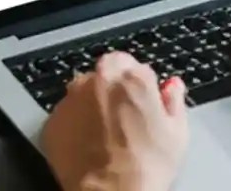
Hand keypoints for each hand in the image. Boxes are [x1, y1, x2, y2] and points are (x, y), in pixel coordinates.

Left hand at [42, 52, 188, 190]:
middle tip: (124, 114)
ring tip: (105, 131)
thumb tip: (172, 87)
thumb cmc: (147, 166)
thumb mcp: (178, 132)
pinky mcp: (52, 123)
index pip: (135, 65)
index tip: (144, 98)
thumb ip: (174, 100)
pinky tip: (89, 143)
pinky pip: (66, 115)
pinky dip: (75, 123)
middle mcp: (99, 83)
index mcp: (133, 78)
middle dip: (114, 87)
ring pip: (83, 92)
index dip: (141, 83)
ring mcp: (72, 102)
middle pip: (106, 73)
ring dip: (92, 102)